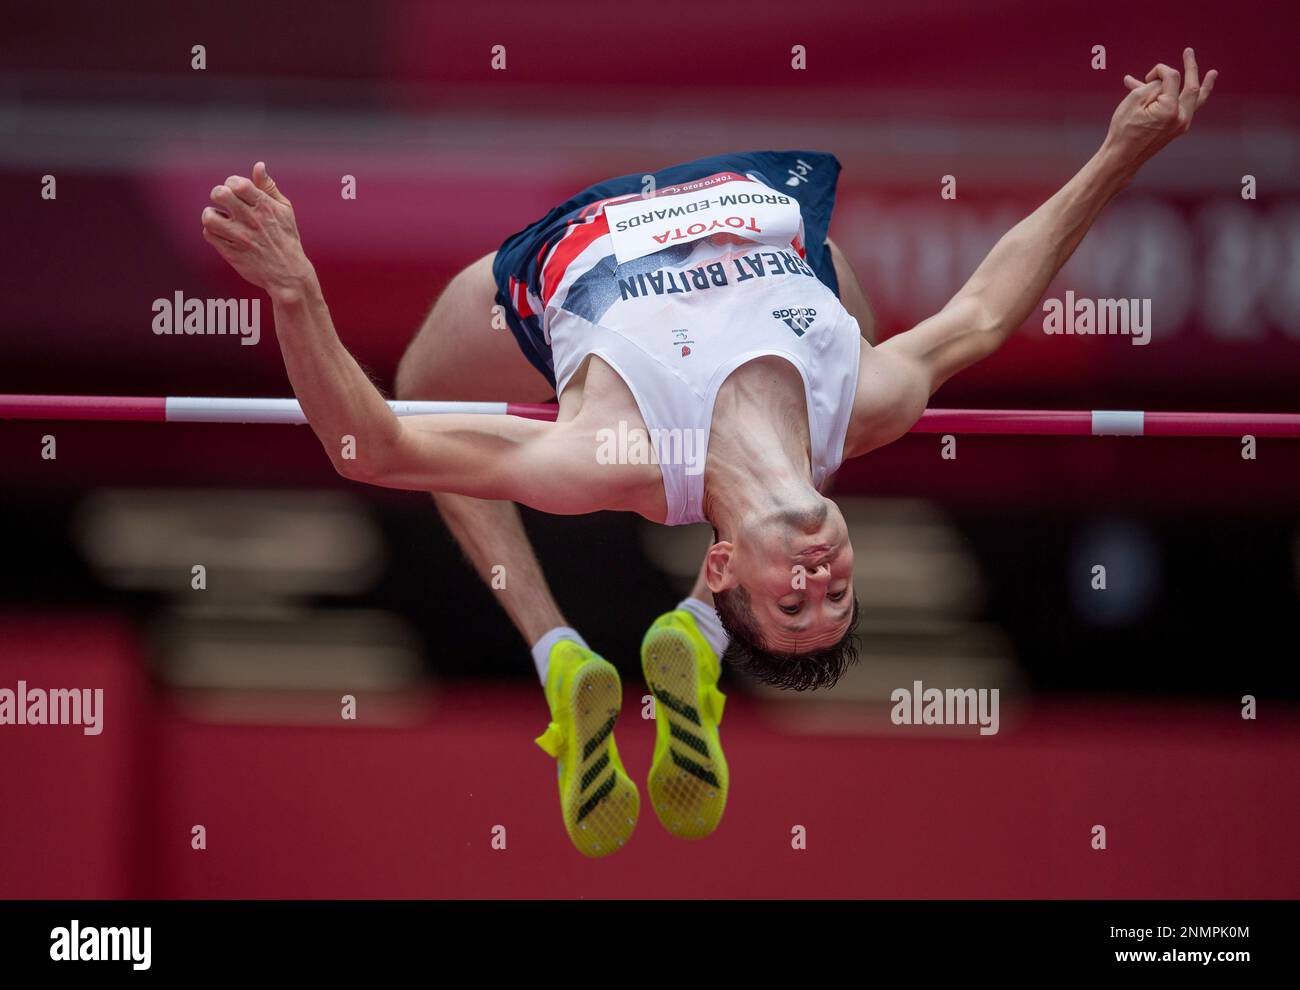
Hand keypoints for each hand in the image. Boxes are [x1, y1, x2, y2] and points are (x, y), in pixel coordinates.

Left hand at [201, 162, 315, 299]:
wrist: (288, 274)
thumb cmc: (286, 238)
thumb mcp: (285, 210)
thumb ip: (269, 187)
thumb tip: (258, 165)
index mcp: (265, 207)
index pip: (238, 183)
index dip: (231, 183)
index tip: (236, 191)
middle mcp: (252, 221)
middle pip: (220, 194)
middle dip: (218, 194)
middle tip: (224, 203)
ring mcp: (240, 238)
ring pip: (209, 217)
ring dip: (211, 215)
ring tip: (220, 219)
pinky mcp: (231, 253)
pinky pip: (209, 235)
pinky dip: (212, 232)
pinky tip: (222, 234)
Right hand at [1102, 48, 1216, 173]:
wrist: (1121, 157)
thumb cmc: (1123, 129)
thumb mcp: (1133, 100)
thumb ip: (1152, 85)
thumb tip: (1162, 82)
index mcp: (1170, 109)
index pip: (1172, 77)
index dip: (1159, 70)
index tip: (1144, 76)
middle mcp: (1180, 117)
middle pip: (1192, 86)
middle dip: (1191, 68)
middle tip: (1189, 52)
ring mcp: (1181, 125)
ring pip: (1197, 99)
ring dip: (1204, 85)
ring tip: (1213, 73)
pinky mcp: (1177, 130)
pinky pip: (1189, 109)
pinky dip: (1191, 98)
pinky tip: (1196, 92)